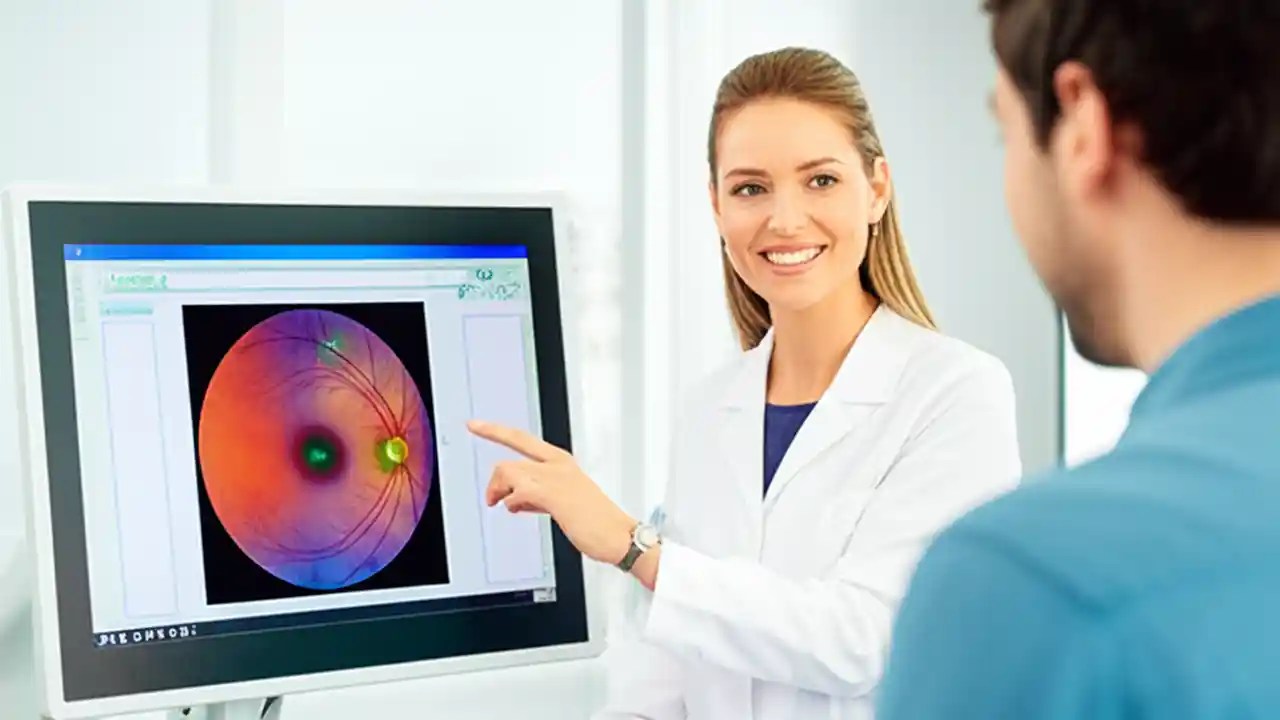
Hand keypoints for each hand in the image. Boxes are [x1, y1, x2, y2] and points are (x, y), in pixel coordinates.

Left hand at [467, 420, 636, 565]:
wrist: (618, 536)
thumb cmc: (597, 522)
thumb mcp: (564, 500)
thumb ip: (540, 494)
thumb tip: (516, 498)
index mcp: (561, 462)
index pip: (521, 439)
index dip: (495, 430)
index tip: (475, 424)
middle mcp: (557, 465)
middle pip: (509, 457)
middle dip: (494, 480)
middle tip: (491, 497)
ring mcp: (555, 478)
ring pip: (509, 473)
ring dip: (502, 492)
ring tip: (510, 507)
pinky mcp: (553, 494)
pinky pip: (517, 491)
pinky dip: (512, 503)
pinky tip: (520, 510)